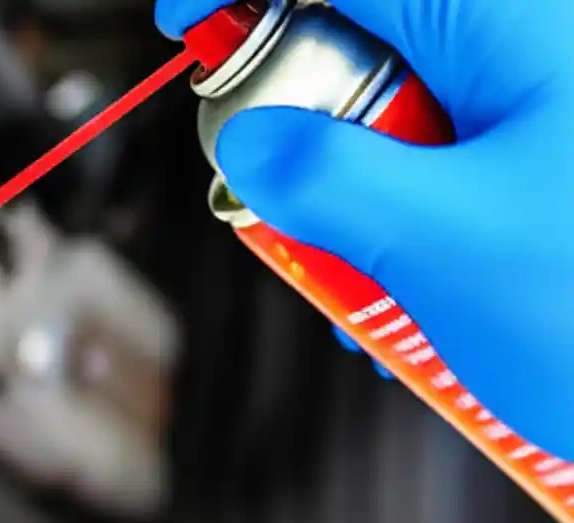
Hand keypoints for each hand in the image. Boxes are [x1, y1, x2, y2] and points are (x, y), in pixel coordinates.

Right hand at [157, 0, 573, 456]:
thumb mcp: (445, 246)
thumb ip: (321, 179)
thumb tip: (250, 142)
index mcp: (509, 22)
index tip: (182, 21)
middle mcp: (531, 49)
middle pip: (364, 46)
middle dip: (298, 122)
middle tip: (271, 197)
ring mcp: (544, 111)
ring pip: (399, 118)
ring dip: (352, 199)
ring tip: (357, 287)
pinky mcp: (545, 167)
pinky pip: (444, 169)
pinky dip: (404, 227)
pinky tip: (405, 298)